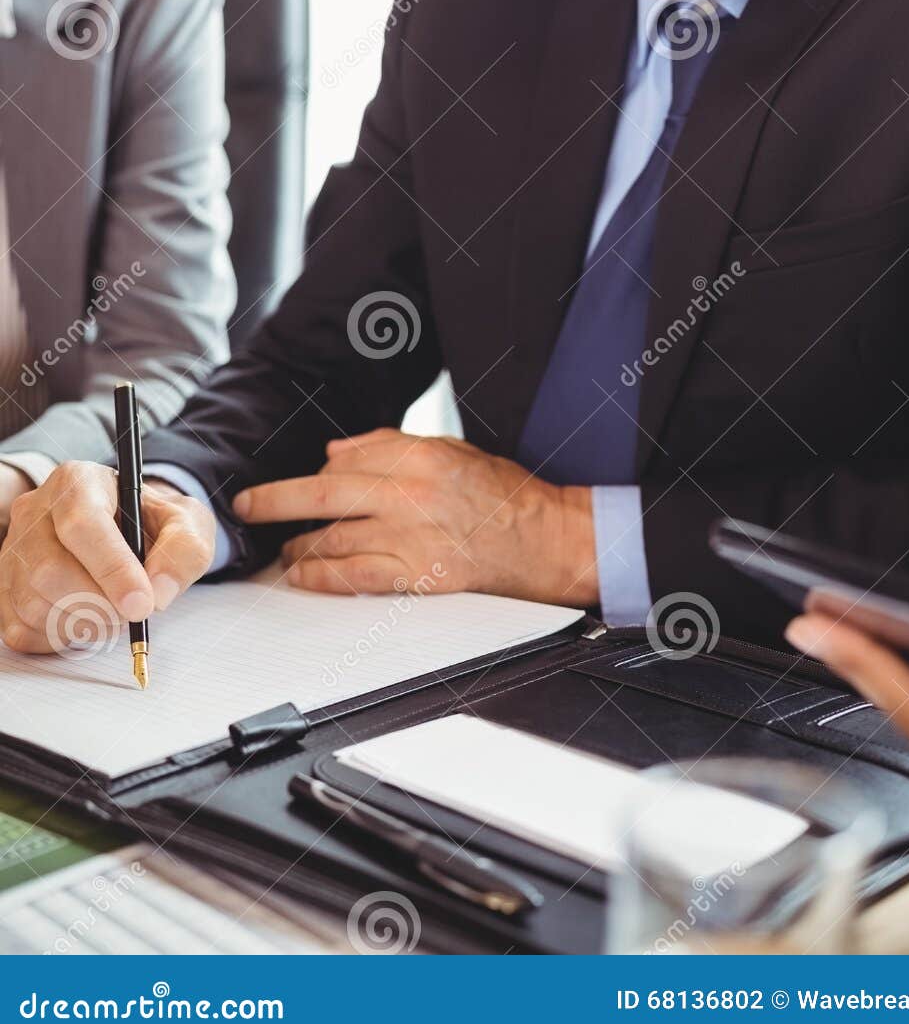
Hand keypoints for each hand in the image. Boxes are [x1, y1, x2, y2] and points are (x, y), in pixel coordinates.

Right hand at [0, 461, 215, 653]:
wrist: (132, 532)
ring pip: (32, 603)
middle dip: (99, 604)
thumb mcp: (187, 523)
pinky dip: (60, 638)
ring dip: (83, 623)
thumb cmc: (154, 524)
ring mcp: (14, 550)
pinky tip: (86, 619)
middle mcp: (36, 511)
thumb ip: (184, 551)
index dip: (112, 569)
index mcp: (78, 481)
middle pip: (49, 570)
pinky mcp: (5, 587)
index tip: (142, 603)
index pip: (82, 525)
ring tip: (114, 611)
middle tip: (134, 612)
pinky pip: (21, 629)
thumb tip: (159, 593)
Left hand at [232, 428, 597, 606]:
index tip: (297, 485)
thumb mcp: (449, 449)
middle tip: (247, 507)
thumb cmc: (505, 495)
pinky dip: (321, 577)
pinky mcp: (417, 575)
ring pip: (331, 540)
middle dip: (272, 502)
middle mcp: (407, 493)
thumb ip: (390, 446)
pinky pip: (353, 577)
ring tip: (287, 552)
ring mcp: (410, 536)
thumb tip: (336, 452)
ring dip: (299, 547)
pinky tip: (305, 575)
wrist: (547, 539)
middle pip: (319, 495)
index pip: (342, 461)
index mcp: (416, 456)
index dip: (314, 475)